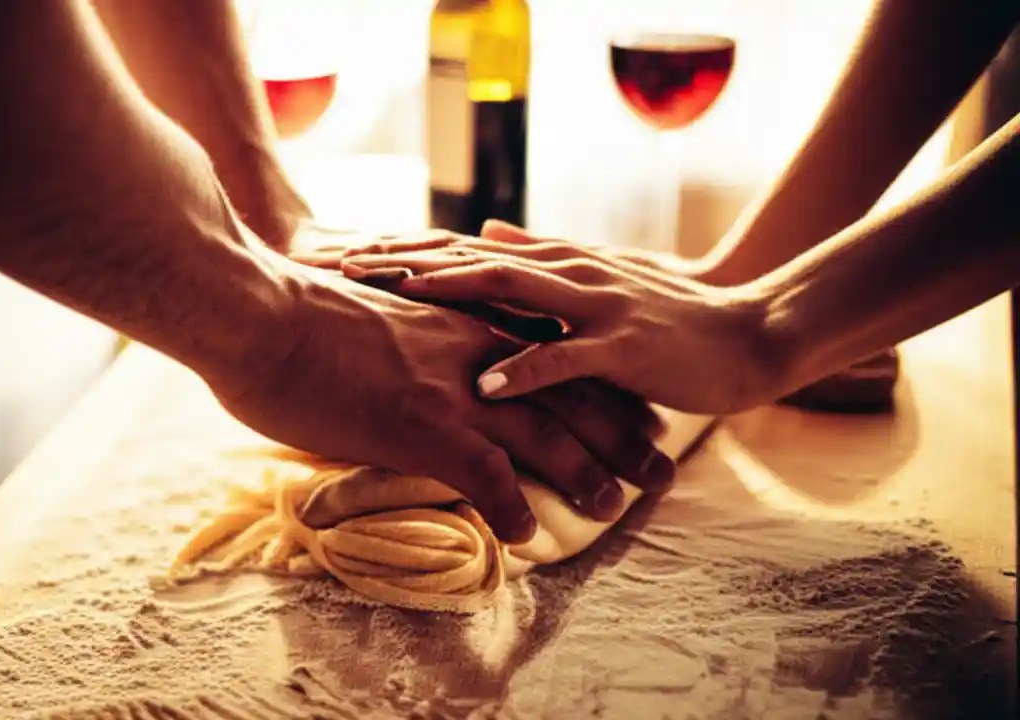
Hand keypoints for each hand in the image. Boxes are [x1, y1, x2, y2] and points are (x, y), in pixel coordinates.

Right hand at [211, 264, 674, 541]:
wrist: (258, 311)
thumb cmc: (297, 312)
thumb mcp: (373, 315)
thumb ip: (410, 333)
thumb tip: (414, 356)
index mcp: (464, 323)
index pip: (552, 356)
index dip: (597, 384)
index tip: (629, 408)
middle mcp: (474, 353)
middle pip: (570, 394)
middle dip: (620, 433)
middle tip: (657, 465)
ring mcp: (452, 389)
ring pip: (546, 435)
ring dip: (587, 475)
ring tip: (614, 508)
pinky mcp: (421, 425)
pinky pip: (485, 477)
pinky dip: (512, 509)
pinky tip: (524, 538)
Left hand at [329, 222, 783, 414]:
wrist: (747, 335)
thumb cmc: (666, 317)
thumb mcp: (595, 280)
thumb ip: (539, 255)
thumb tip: (484, 230)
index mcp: (554, 264)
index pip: (464, 250)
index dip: (404, 251)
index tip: (345, 254)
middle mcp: (567, 274)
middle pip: (471, 259)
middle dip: (406, 261)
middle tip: (344, 264)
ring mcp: (594, 307)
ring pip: (511, 292)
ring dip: (452, 291)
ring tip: (395, 294)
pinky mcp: (624, 348)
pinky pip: (566, 358)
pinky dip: (523, 369)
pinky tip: (483, 383)